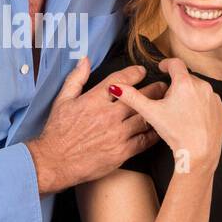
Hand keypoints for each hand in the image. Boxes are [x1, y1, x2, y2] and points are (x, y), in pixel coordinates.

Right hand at [26, 56, 164, 194]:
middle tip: (163, 86)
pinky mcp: (122, 151)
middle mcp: (108, 115)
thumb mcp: (62, 100)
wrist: (55, 162)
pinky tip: (159, 128)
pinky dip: (153, 133)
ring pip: (144, 117)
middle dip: (153, 90)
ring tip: (165, 104)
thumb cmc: (57, 132)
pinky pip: (144, 140)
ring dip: (157, 109)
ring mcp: (117, 134)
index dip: (134, 73)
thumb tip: (84, 60)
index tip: (141, 71)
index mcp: (94, 100)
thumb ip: (76, 78)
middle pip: (138, 98)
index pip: (120, 80)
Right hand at [111, 58, 221, 174]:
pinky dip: (202, 107)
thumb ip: (132, 97)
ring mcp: (215, 98)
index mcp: (184, 83)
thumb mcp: (150, 113)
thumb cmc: (175, 132)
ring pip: (199, 90)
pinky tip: (194, 119)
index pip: (175, 63)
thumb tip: (115, 87)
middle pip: (186, 79)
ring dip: (190, 96)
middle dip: (177, 86)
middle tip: (168, 102)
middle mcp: (203, 86)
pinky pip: (210, 102)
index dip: (166, 64)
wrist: (199, 153)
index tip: (162, 69)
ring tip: (181, 113)